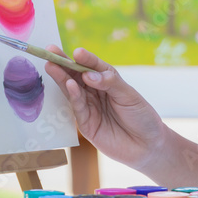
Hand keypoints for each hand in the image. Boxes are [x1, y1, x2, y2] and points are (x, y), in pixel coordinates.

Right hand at [44, 45, 168, 171]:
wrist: (147, 146)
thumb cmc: (141, 117)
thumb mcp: (129, 96)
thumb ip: (109, 83)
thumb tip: (87, 74)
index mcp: (107, 80)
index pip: (93, 66)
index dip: (84, 58)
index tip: (76, 52)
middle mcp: (95, 92)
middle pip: (77, 75)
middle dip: (63, 64)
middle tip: (50, 52)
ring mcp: (89, 107)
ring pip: (72, 89)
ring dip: (62, 77)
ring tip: (52, 65)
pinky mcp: (86, 123)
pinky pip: (77, 107)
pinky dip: (73, 95)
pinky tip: (69, 84)